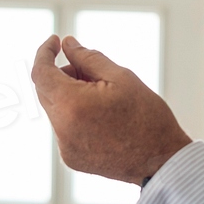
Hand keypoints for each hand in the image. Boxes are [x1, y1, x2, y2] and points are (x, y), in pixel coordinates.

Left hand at [31, 35, 191, 184]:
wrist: (162, 161)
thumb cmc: (147, 117)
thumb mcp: (120, 77)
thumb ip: (88, 57)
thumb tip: (67, 44)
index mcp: (71, 105)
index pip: (40, 73)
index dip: (44, 53)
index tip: (55, 42)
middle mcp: (62, 129)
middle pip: (46, 91)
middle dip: (62, 74)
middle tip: (91, 70)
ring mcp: (65, 147)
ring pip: (55, 109)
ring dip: (70, 96)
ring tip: (104, 96)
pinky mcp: (72, 158)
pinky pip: (65, 128)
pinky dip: (76, 116)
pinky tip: (104, 118)